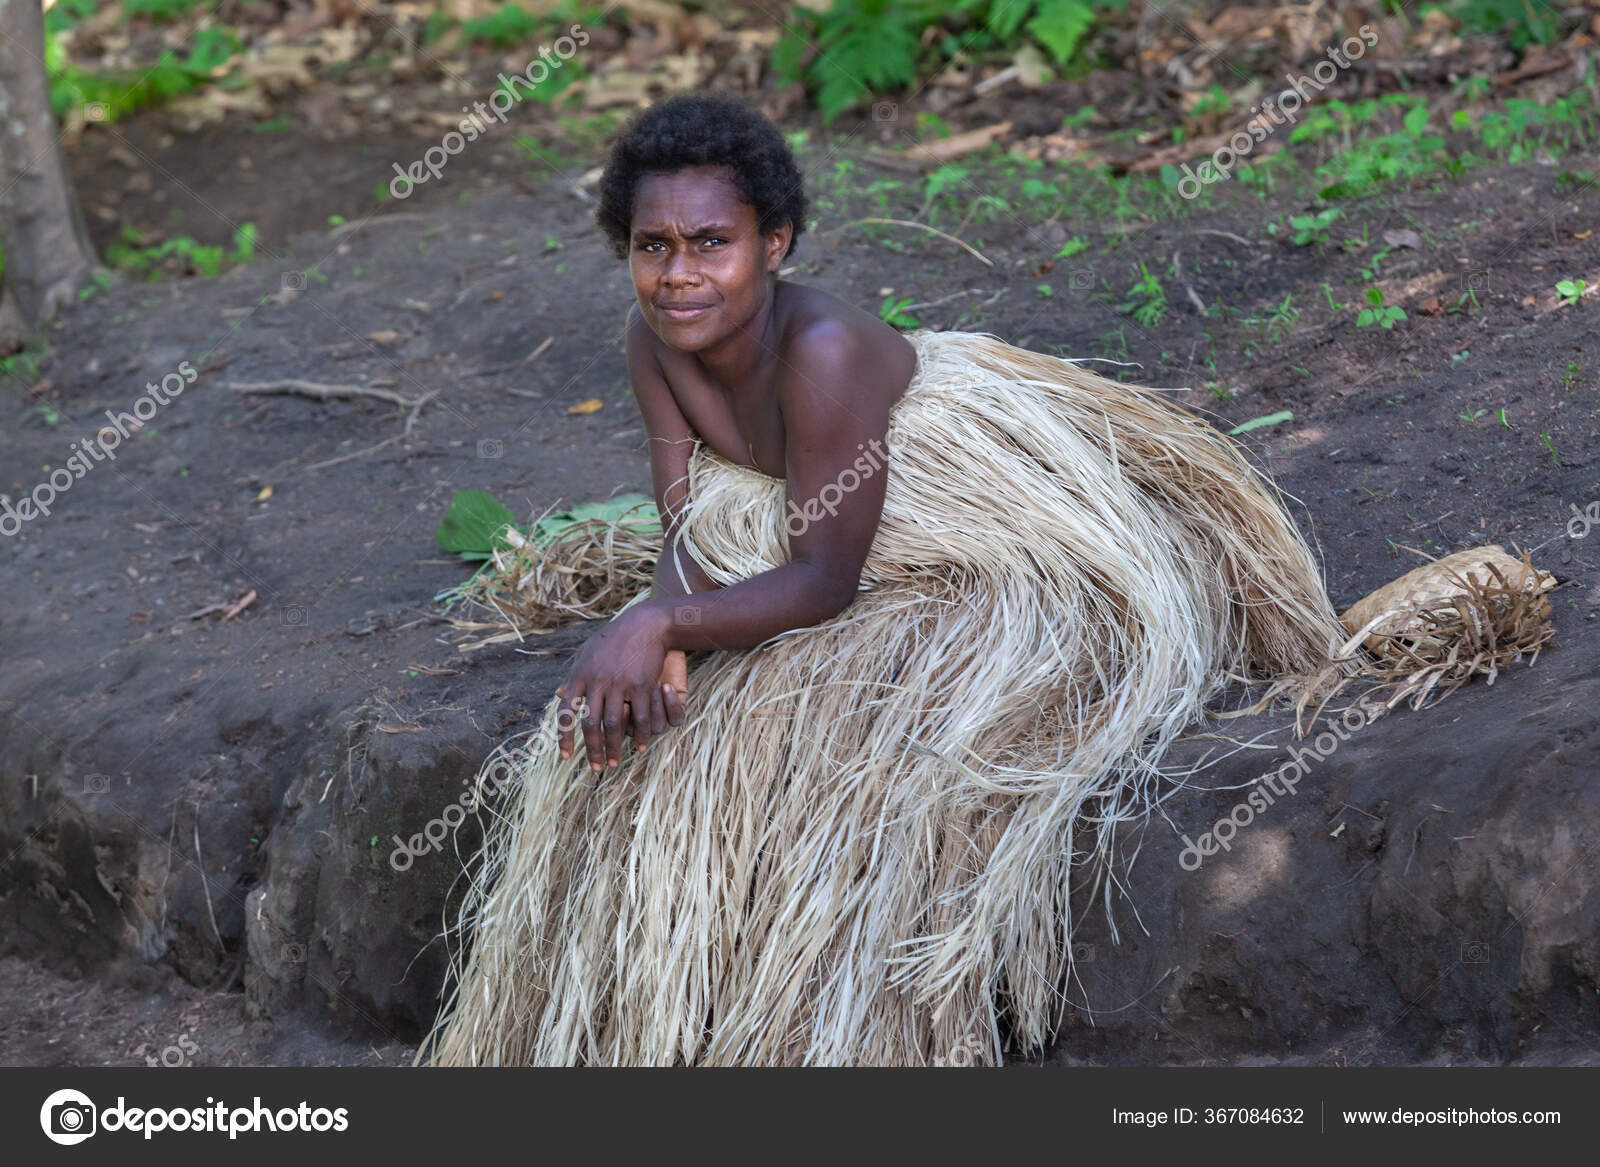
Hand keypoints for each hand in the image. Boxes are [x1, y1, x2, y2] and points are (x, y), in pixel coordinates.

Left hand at [556, 605, 678, 770]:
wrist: (646, 623)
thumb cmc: (615, 638)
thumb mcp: (588, 653)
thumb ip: (574, 676)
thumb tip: (557, 695)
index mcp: (580, 674)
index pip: (566, 711)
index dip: (564, 736)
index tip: (565, 756)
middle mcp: (596, 681)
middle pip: (589, 724)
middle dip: (591, 749)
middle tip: (595, 767)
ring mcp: (618, 683)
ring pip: (613, 725)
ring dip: (613, 748)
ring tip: (614, 762)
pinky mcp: (640, 685)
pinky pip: (640, 717)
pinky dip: (640, 735)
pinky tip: (639, 746)